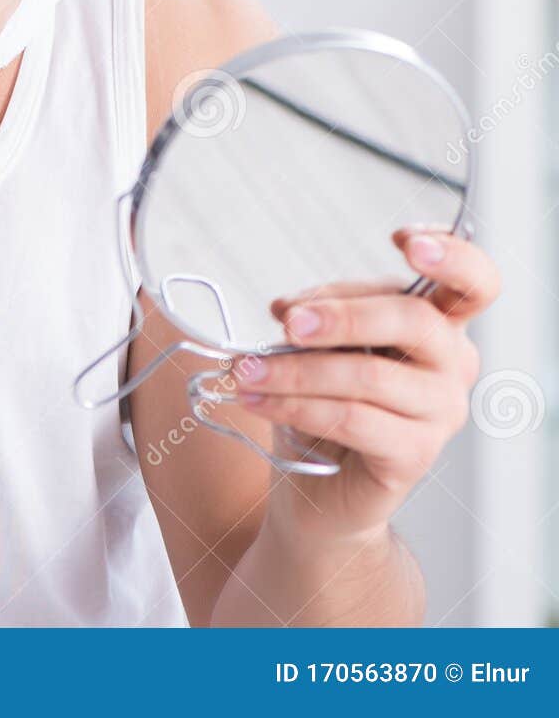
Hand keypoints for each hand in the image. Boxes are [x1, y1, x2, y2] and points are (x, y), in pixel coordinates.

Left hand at [224, 226, 499, 546]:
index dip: (450, 254)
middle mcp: (452, 365)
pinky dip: (294, 405)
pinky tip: (256, 399)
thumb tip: (290, 308)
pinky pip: (352, 419)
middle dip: (342, 315)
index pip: (473, 282)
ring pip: (368, 375)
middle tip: (288, 322)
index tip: (402, 238)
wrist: (318, 481)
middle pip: (413, 320)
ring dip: (294, 369)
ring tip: (245, 369)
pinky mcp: (414, 454)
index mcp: (437, 323)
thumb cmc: (323, 398)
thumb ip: (316, 313)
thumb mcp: (317, 341)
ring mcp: (440, 412)